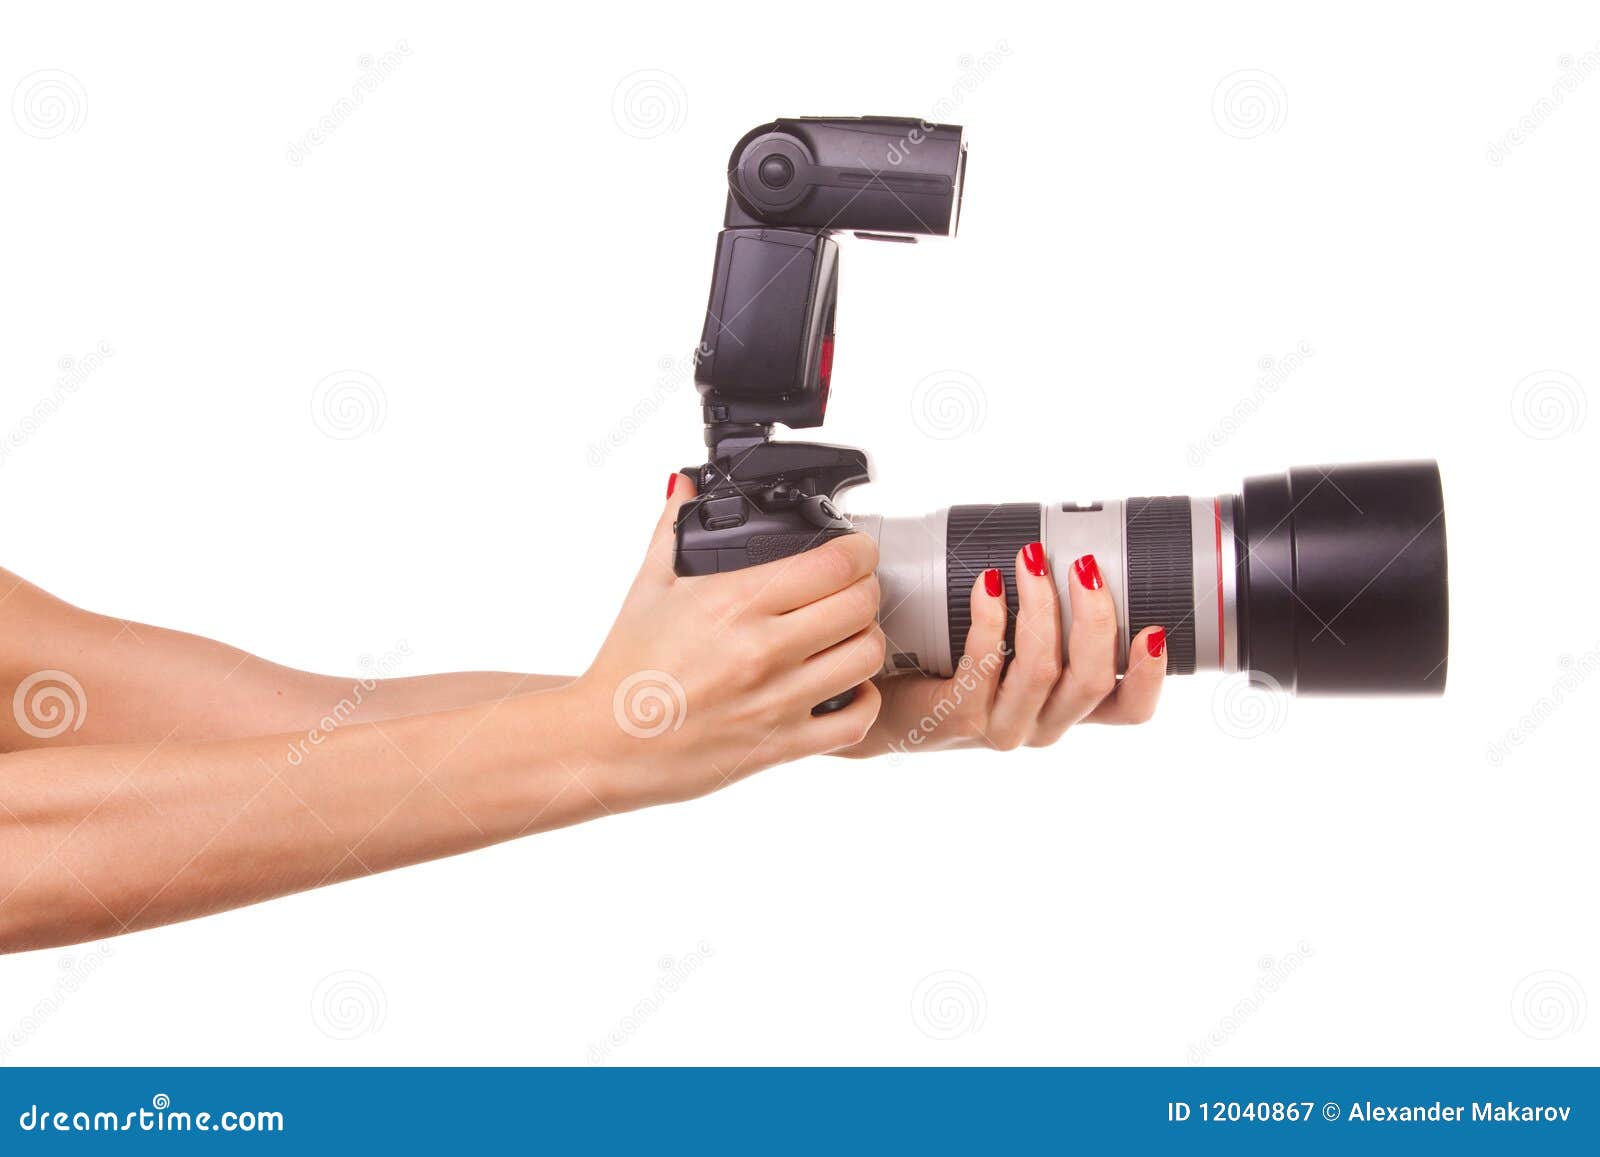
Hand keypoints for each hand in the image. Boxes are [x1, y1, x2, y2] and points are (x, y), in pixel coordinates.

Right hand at [569, 473, 884, 805]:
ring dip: (865, 638)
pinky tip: (846, 686)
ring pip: (866, 657)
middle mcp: (762, 649)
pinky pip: (855, 720)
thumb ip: (672, 528)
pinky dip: (864, 699)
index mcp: (735, 601)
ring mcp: (776, 700)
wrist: (605, 743)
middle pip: (860, 605)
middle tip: (851, 589)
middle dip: (864, 589)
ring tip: (847, 635)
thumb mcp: (647, 586)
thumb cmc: (627, 667)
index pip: (834, 565)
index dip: (857, 551)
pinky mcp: (781, 744)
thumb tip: (682, 486)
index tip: (852, 550)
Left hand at [843, 543, 1166, 755]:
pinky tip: (986, 584)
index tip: (1154, 626)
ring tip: (1030, 558)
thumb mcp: (1014, 649)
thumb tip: (1071, 550)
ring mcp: (1001, 726)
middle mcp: (1042, 725)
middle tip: (1084, 564)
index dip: (1150, 674)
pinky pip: (984, 664)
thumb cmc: (952, 667)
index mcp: (1068, 710)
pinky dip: (990, 617)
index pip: (1130, 710)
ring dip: (1041, 606)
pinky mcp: (959, 716)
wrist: (883, 705)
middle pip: (1091, 680)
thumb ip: (1048, 621)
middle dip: (1094, 616)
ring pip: (1041, 669)